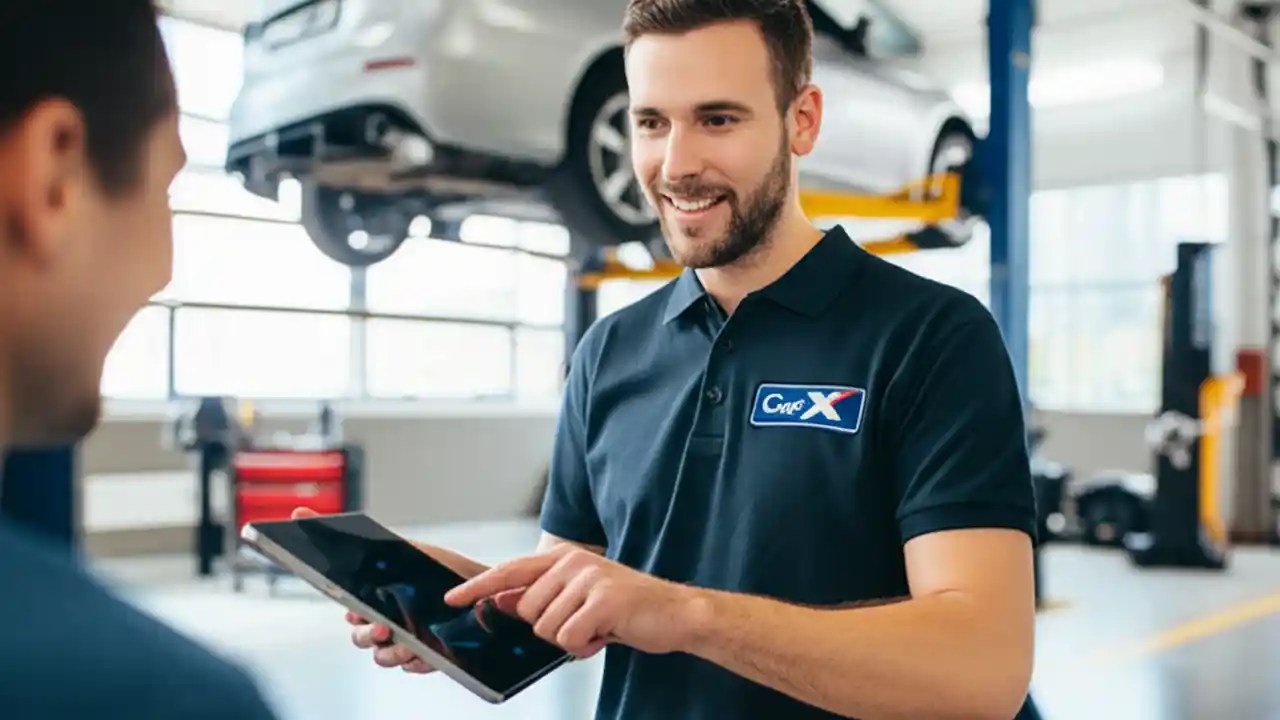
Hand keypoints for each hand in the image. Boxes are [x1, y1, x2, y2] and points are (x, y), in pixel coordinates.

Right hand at [291, 507, 434, 673]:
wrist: (481, 583)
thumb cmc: (434, 565)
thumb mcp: (397, 547)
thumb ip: (349, 536)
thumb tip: (297, 513)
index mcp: (373, 599)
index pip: (349, 612)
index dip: (350, 614)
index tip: (356, 611)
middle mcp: (386, 623)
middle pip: (361, 639)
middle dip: (368, 636)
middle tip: (383, 626)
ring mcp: (406, 641)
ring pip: (384, 657)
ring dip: (393, 653)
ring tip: (409, 642)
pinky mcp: (428, 655)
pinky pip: (414, 667)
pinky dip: (417, 662)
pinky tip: (425, 653)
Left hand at [444, 544, 703, 657]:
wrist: (675, 613)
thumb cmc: (625, 609)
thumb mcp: (578, 600)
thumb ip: (541, 598)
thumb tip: (503, 602)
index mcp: (563, 558)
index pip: (509, 572)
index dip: (478, 587)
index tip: (451, 598)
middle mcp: (572, 561)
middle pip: (527, 611)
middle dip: (551, 629)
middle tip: (583, 625)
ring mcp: (588, 578)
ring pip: (546, 628)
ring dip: (570, 639)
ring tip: (598, 627)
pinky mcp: (602, 599)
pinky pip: (569, 638)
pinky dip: (585, 646)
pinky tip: (606, 634)